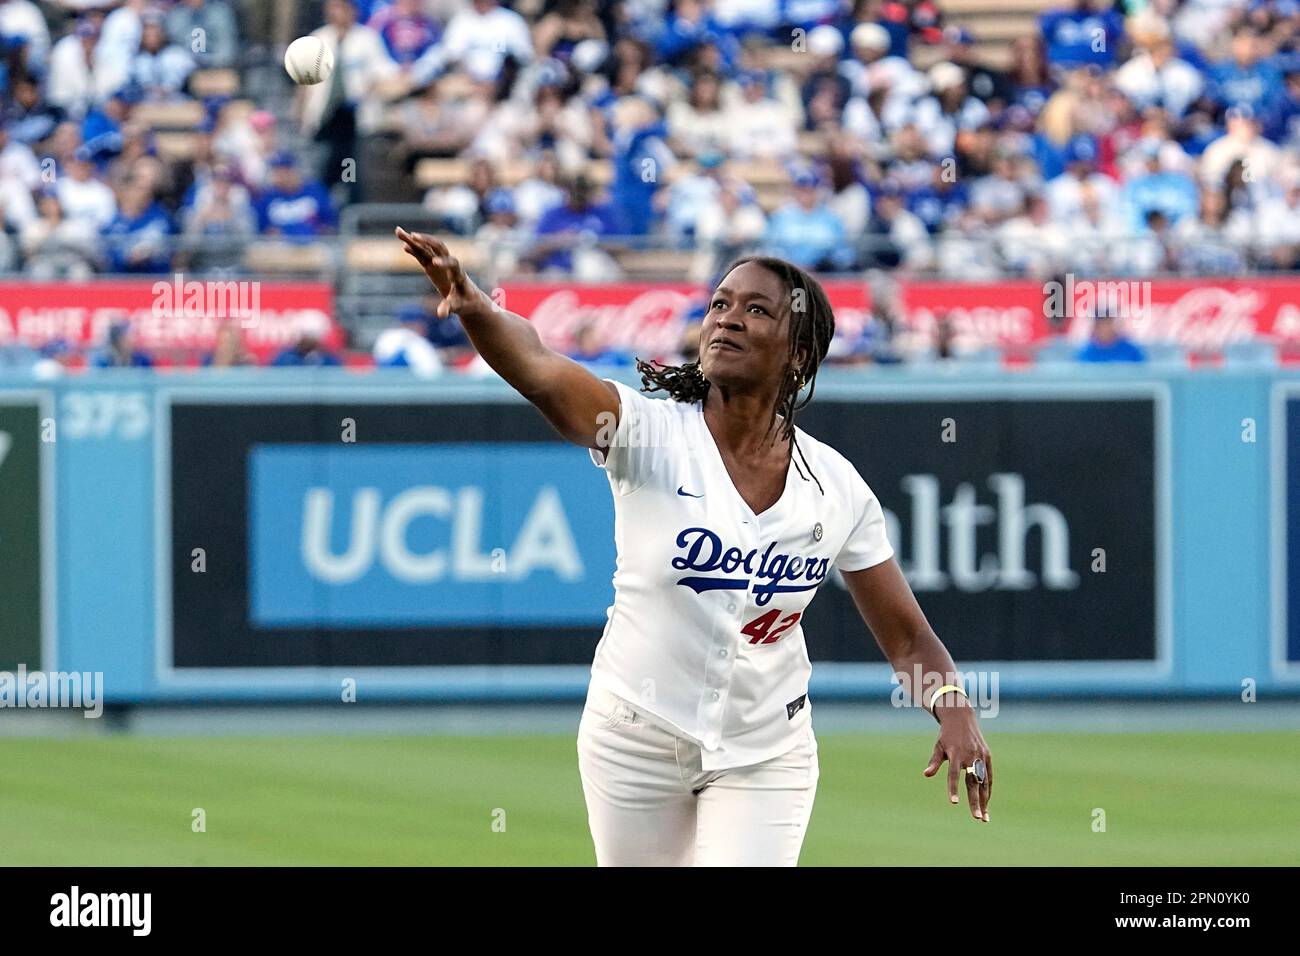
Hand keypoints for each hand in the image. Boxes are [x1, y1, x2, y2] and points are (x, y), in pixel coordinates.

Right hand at [395, 227, 488, 318]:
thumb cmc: (465, 302)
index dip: (445, 262)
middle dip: (427, 240)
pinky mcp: (433, 265)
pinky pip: (423, 255)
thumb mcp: (458, 307)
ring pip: (428, 248)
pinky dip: (414, 249)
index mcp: (458, 274)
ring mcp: (441, 263)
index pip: (453, 263)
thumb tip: (441, 315)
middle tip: (413, 236)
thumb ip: (449, 308)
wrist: (468, 298)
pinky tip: (404, 246)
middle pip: (440, 247)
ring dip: (415, 240)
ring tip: (399, 232)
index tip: (435, 263)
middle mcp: (450, 264)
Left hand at [922, 698, 991, 822]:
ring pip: (983, 782)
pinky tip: (986, 803)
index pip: (954, 775)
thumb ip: (934, 761)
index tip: (954, 803)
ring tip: (984, 817)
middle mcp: (969, 756)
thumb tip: (926, 774)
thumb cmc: (946, 735)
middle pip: (972, 783)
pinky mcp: (987, 755)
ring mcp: (980, 756)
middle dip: (975, 801)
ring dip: (984, 800)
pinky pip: (988, 776)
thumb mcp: (938, 746)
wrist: (961, 717)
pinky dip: (987, 789)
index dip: (953, 789)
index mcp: (955, 754)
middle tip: (977, 818)